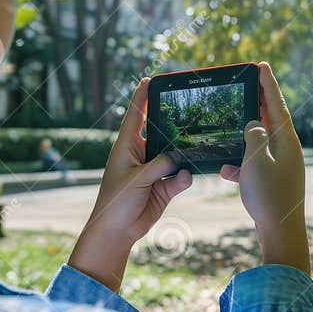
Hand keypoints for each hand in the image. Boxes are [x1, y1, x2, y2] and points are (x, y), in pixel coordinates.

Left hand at [68, 78, 192, 290]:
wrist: (117, 232)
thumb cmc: (116, 202)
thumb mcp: (135, 180)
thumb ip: (158, 165)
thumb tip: (179, 157)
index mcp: (126, 147)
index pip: (134, 116)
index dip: (141, 97)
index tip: (150, 79)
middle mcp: (141, 155)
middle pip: (160, 133)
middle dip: (173, 124)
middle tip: (188, 110)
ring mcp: (154, 171)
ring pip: (174, 155)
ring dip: (184, 154)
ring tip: (196, 146)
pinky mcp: (163, 187)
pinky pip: (179, 177)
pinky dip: (183, 177)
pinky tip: (185, 178)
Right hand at [221, 63, 309, 273]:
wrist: (280, 233)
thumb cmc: (269, 195)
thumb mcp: (256, 160)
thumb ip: (254, 136)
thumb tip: (254, 124)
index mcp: (287, 140)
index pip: (276, 104)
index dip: (268, 83)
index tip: (261, 65)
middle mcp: (288, 150)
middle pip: (271, 119)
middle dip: (258, 103)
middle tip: (248, 84)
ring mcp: (282, 166)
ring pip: (261, 142)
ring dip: (245, 135)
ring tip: (231, 125)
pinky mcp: (274, 182)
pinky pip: (255, 164)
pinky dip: (241, 163)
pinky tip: (225, 170)